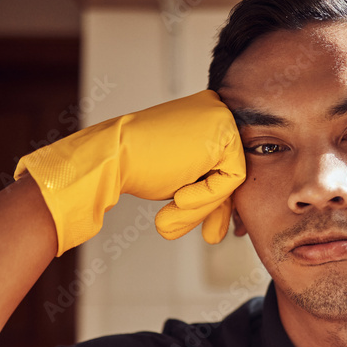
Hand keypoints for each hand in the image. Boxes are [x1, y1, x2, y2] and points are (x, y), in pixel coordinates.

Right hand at [14, 90, 244, 253]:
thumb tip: (230, 224)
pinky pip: (232, 178)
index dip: (219, 201)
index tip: (213, 230)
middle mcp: (218, 109)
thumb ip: (209, 192)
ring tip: (172, 217)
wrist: (114, 156)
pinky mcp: (224, 130)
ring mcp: (223, 116)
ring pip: (232, 179)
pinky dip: (207, 197)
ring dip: (204, 207)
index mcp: (206, 117)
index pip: (225, 165)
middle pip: (231, 172)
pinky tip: (178, 198)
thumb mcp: (183, 181)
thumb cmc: (140, 168)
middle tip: (210, 237)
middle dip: (218, 209)